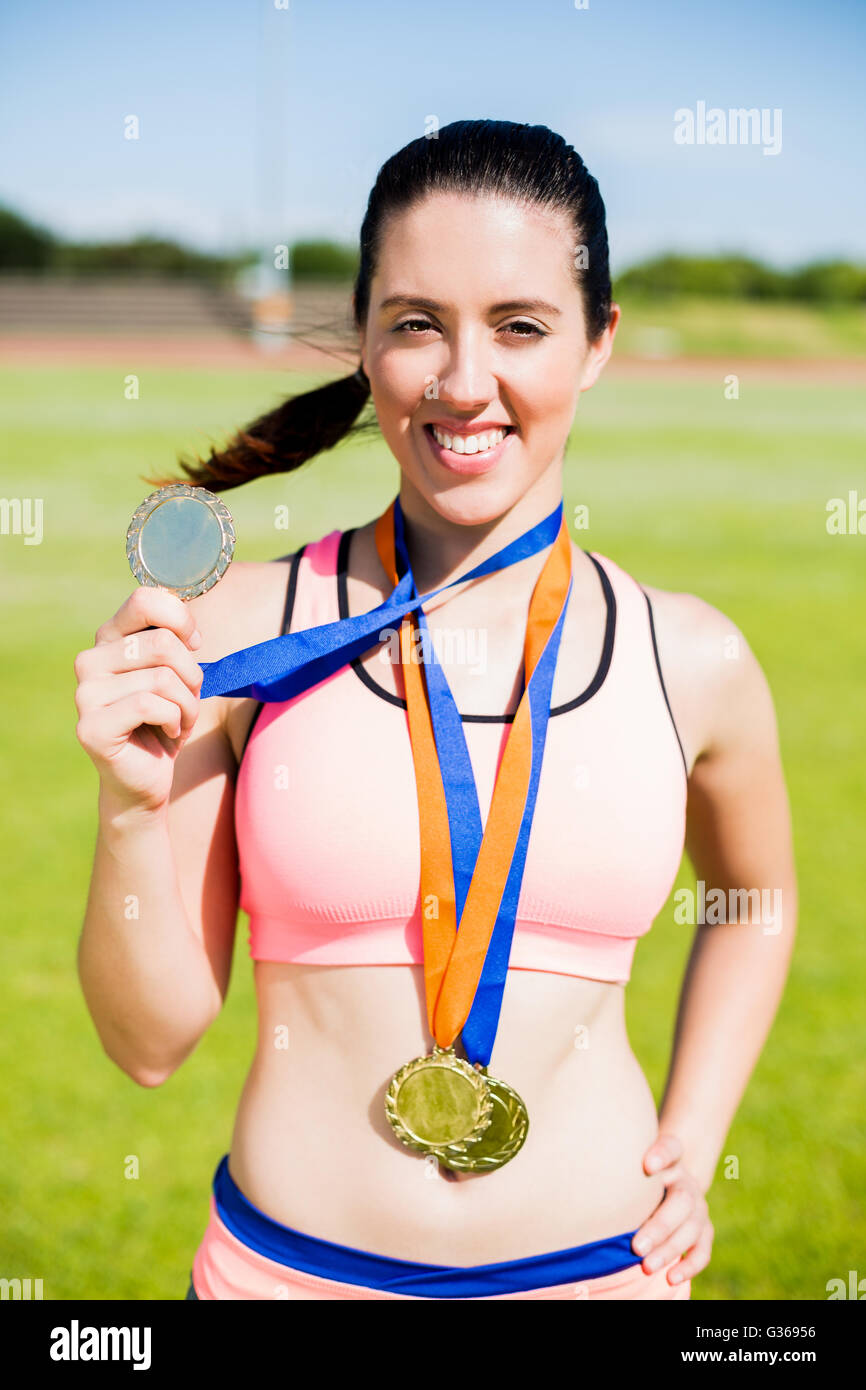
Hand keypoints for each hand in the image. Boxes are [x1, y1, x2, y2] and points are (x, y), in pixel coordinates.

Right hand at [74, 585, 204, 816]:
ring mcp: (85, 694)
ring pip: (163, 678)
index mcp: (109, 639)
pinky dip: (175, 722)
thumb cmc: (165, 721)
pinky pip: (151, 706)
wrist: (147, 778)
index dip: (181, 620)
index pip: (145, 601)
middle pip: (163, 643)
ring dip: (187, 705)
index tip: (194, 644)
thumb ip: (174, 643)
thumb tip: (188, 631)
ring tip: (177, 721)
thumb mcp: (176, 674)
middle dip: (191, 676)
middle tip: (186, 699)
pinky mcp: (91, 727)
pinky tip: (168, 734)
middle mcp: (90, 660)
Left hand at [631, 1131, 713, 1286]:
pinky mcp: (704, 1230)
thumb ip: (617, 1168)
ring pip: (693, 1228)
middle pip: (683, 1200)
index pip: (671, 1148)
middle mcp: (686, 1181)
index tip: (648, 1165)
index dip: (662, 1154)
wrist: (662, 1187)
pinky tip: (671, 1278)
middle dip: (660, 1226)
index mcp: (670, 1160)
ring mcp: (699, 1206)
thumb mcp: (628, 1165)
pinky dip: (689, 1266)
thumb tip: (582, 1183)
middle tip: (636, 1247)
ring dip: (670, 1250)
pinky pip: (703, 1249)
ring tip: (647, 1266)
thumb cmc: (633, 1177)